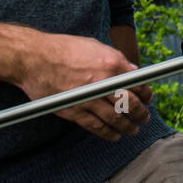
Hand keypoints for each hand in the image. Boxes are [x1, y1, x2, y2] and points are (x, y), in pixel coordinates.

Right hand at [15, 33, 152, 141]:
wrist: (34, 58)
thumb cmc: (63, 49)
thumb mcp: (96, 46)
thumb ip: (116, 60)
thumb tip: (131, 71)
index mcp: (112, 63)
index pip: (138, 83)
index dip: (146, 94)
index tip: (148, 98)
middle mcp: (103, 82)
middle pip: (130, 103)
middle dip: (141, 113)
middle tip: (145, 117)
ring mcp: (88, 98)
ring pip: (116, 118)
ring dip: (128, 126)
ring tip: (134, 129)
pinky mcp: (74, 111)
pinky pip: (96, 126)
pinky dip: (108, 133)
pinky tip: (115, 135)